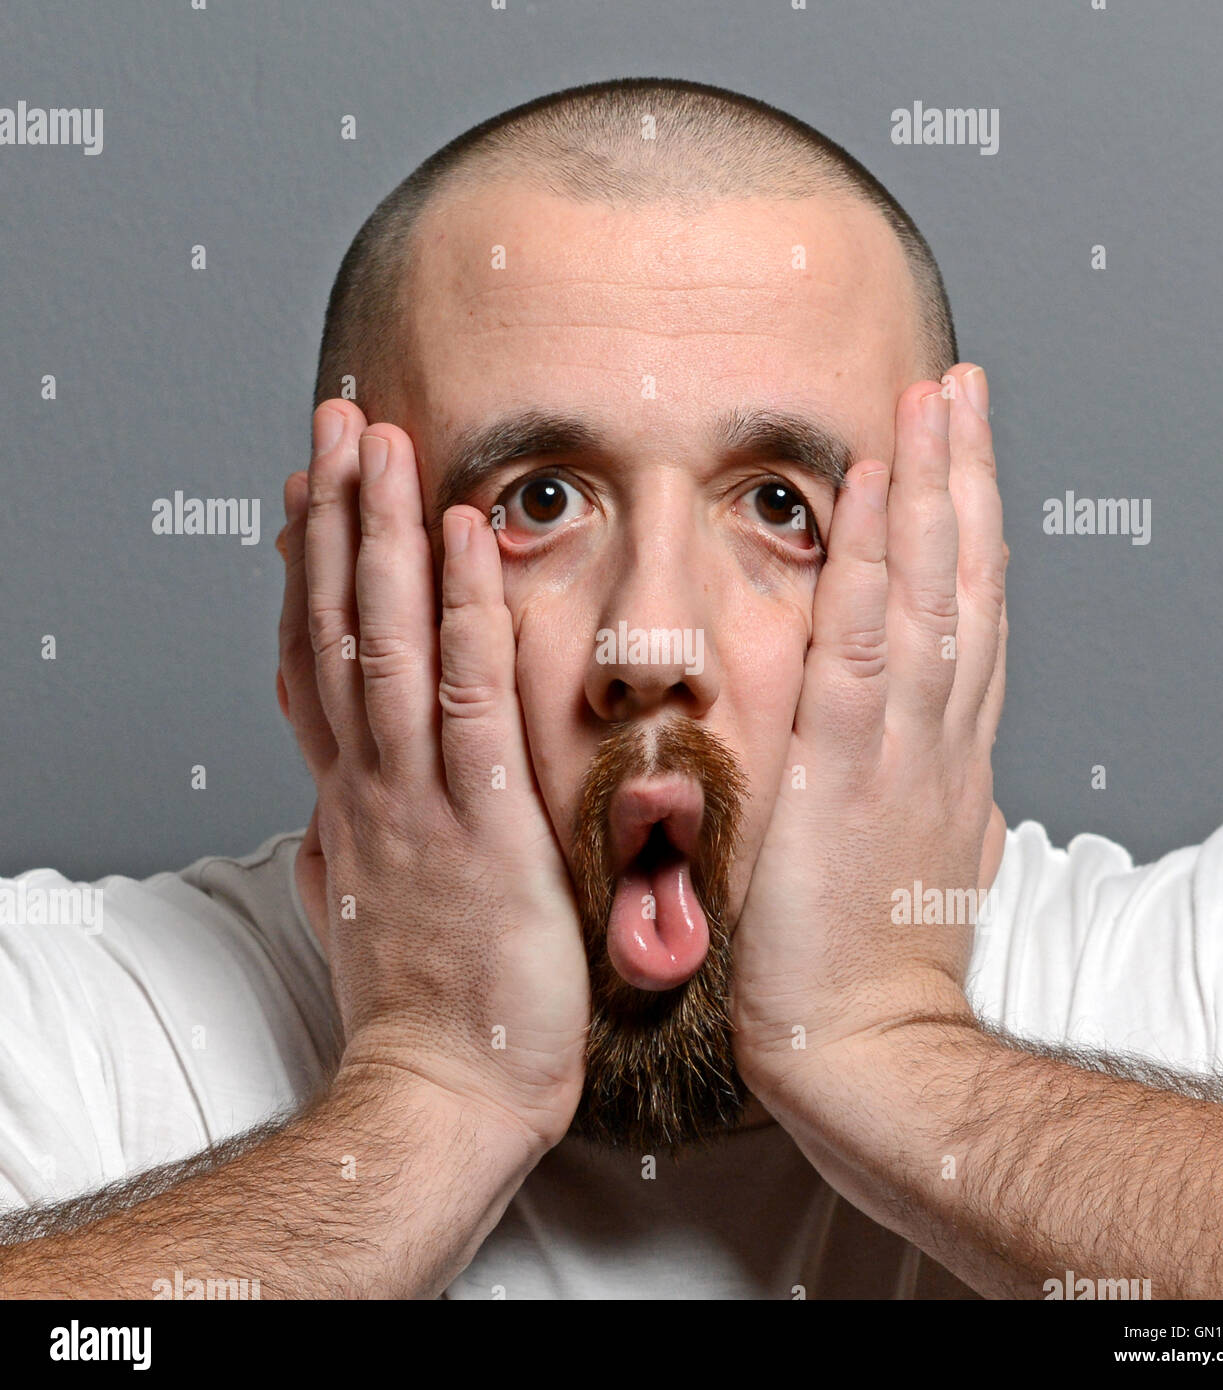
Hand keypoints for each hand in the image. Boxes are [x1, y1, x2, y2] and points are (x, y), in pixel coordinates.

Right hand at [276, 401, 589, 1154]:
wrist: (442, 1099)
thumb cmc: (420, 1015)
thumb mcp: (361, 920)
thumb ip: (339, 859)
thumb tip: (321, 828)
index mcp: (352, 804)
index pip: (315, 664)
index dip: (306, 574)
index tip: (307, 502)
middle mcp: (370, 784)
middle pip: (336, 626)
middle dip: (335, 519)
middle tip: (337, 425)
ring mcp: (418, 798)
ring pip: (386, 641)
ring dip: (383, 535)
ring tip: (382, 442)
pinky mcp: (481, 823)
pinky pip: (470, 697)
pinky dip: (465, 611)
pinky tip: (465, 539)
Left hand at [731, 364, 1007, 1109]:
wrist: (866, 1049)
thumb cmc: (872, 969)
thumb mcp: (913, 866)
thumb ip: (922, 805)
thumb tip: (934, 778)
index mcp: (944, 756)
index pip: (968, 620)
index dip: (970, 532)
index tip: (962, 461)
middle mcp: (940, 735)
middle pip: (969, 582)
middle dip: (967, 477)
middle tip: (962, 388)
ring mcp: (904, 747)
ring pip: (934, 591)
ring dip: (935, 487)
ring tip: (933, 397)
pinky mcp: (852, 771)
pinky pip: (867, 644)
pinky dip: (878, 563)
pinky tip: (875, 489)